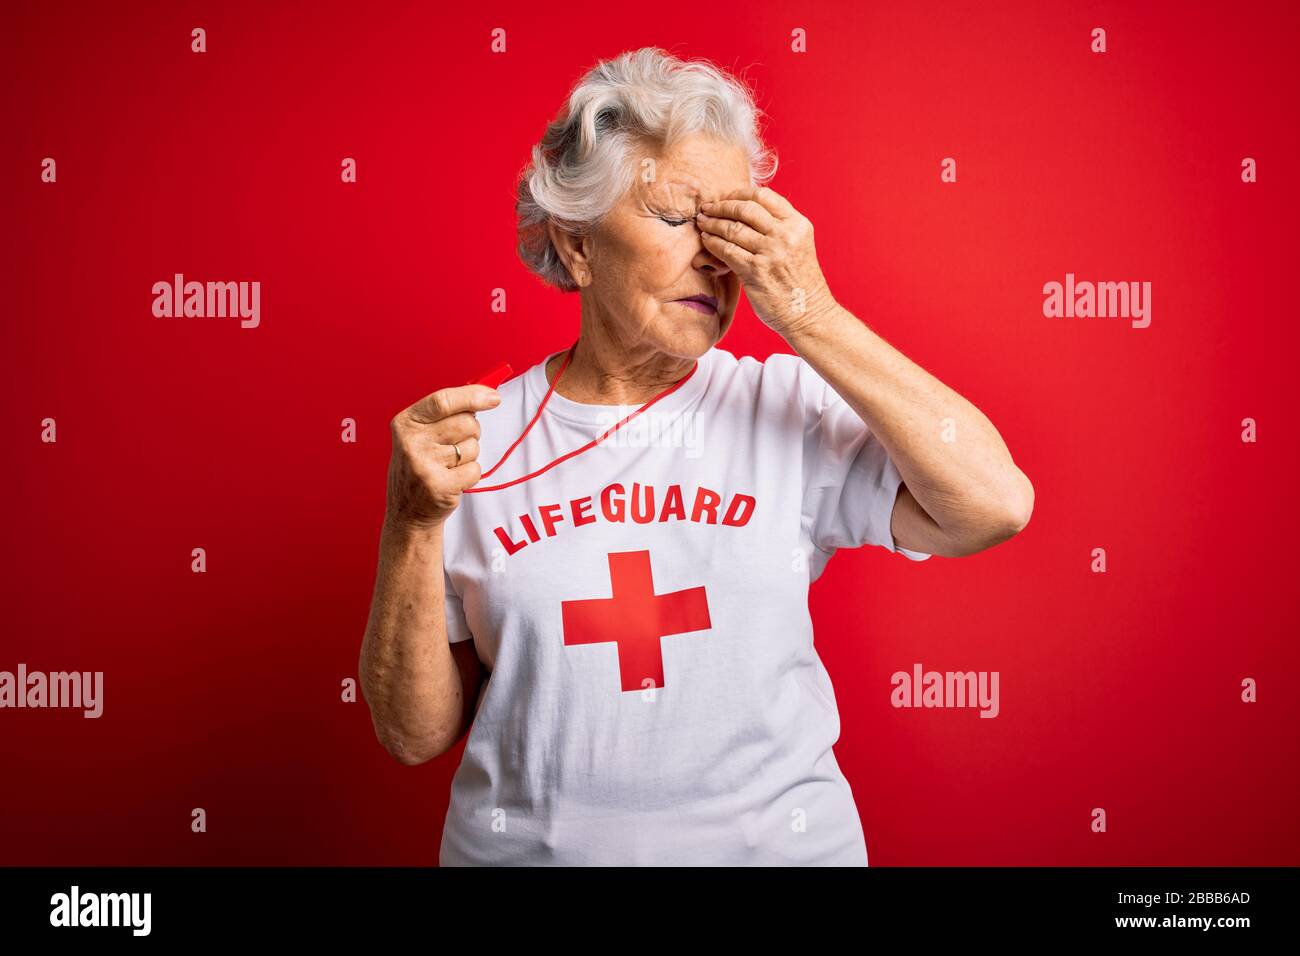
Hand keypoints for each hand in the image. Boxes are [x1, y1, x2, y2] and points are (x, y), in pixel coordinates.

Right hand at [386, 384, 499, 529]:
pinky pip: (475, 469)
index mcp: (406, 422)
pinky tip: (452, 481)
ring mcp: (423, 464)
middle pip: (466, 423)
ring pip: (473, 446)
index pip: (443, 401)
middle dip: (472, 433)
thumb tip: (487, 395)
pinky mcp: (438, 486)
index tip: (493, 397)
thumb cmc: (422, 467)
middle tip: (456, 448)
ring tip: (448, 467)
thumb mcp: (421, 436)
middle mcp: (411, 441)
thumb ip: (446, 415)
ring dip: (469, 457)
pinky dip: (470, 475)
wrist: (407, 513)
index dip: (472, 396)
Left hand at [695, 185, 837, 336]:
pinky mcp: (756, 271)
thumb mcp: (798, 245)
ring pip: (733, 228)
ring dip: (712, 223)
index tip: (726, 198)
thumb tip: (746, 211)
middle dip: (721, 206)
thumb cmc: (800, 282)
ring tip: (702, 222)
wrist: (809, 313)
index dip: (739, 194)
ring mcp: (771, 252)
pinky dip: (713, 243)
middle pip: (745, 208)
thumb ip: (778, 228)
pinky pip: (727, 250)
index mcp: (797, 224)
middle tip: (707, 208)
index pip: (763, 196)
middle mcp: (786, 234)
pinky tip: (707, 241)